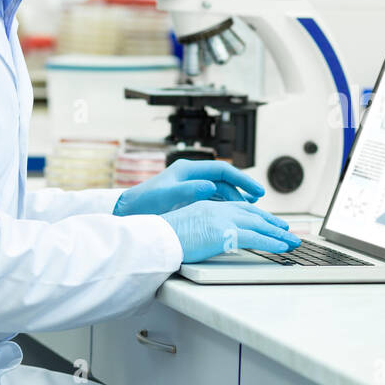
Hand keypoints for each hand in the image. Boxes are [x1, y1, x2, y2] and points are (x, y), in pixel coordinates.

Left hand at [114, 159, 265, 215]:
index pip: (223, 170)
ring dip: (235, 198)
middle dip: (242, 189)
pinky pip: (213, 201)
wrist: (127, 213)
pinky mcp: (188, 200)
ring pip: (221, 191)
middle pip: (225, 180)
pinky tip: (232, 214)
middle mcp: (192, 176)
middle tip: (258, 200)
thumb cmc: (143, 203)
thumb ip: (189, 190)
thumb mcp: (166, 196)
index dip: (242, 179)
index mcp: (188, 169)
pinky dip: (225, 206)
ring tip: (250, 209)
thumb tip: (211, 186)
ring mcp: (190, 188)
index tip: (256, 191)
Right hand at [163, 200, 301, 262]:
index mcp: (208, 207)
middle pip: (253, 214)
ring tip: (292, 241)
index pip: (239, 208)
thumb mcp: (186, 230)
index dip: (257, 215)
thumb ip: (201, 230)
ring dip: (278, 234)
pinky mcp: (225, 232)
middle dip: (273, 223)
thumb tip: (207, 239)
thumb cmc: (163, 239)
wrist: (154, 239)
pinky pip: (255, 238)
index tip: (269, 222)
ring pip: (259, 225)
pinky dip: (272, 242)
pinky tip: (282, 247)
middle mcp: (218, 209)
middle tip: (287, 231)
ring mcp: (222, 219)